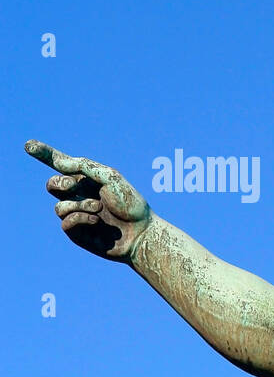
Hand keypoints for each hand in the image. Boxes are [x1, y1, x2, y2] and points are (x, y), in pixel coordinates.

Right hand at [26, 140, 151, 261]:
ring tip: (99, 208)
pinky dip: (80, 217)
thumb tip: (60, 162)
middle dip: (59, 183)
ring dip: (79, 204)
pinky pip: (65, 221)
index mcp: (86, 180)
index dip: (44, 154)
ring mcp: (76, 214)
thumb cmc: (130, 204)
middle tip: (73, 185)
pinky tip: (96, 220)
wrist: (141, 232)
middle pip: (52, 185)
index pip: (60, 166)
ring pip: (59, 206)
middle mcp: (78, 196)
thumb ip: (86, 167)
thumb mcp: (111, 178)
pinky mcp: (77, 232)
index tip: (29, 144)